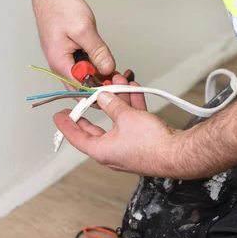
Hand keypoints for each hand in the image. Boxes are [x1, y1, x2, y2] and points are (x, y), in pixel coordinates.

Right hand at [31, 0, 114, 86]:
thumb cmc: (60, 7)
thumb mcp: (83, 29)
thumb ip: (97, 51)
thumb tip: (107, 68)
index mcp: (60, 63)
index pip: (81, 88)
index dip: (99, 89)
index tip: (114, 84)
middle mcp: (60, 66)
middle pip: (83, 87)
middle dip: (101, 85)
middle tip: (118, 78)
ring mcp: (64, 61)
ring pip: (84, 78)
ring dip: (100, 76)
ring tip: (114, 70)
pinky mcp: (69, 56)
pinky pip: (84, 68)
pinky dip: (96, 67)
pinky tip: (105, 63)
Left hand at [53, 75, 181, 176]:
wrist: (177, 153)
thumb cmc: (151, 144)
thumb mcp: (126, 117)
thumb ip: (112, 104)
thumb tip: (103, 96)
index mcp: (101, 150)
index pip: (76, 137)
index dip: (66, 125)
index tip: (59, 116)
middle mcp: (111, 152)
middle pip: (95, 129)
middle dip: (93, 108)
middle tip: (84, 98)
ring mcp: (126, 148)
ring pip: (115, 122)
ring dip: (116, 103)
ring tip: (116, 84)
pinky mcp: (140, 143)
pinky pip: (130, 123)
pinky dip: (130, 109)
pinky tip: (134, 92)